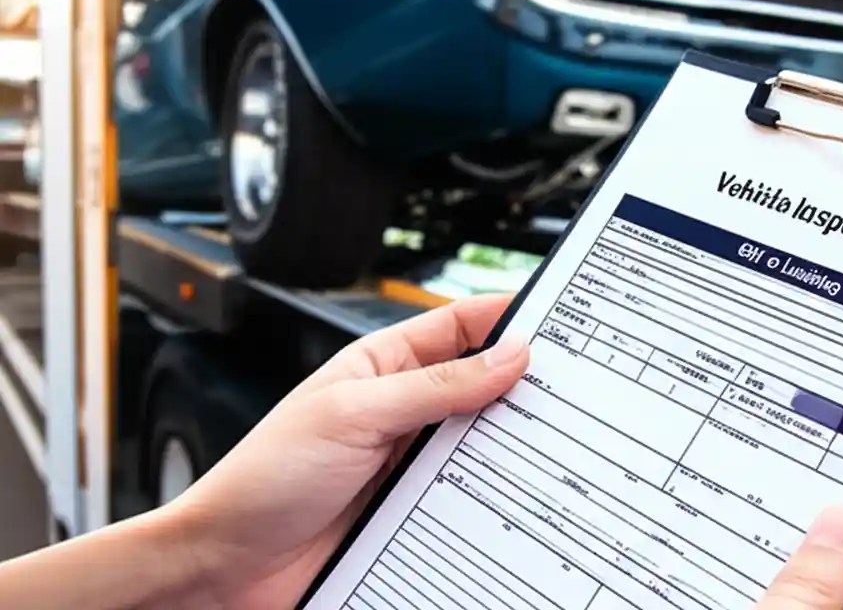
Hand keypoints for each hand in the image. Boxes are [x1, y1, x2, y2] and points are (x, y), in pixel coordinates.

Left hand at [169, 294, 528, 608]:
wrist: (226, 566)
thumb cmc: (264, 478)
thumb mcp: (354, 415)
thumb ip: (435, 386)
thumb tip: (508, 356)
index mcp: (383, 365)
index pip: (460, 327)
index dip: (508, 319)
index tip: (560, 323)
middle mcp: (402, 409)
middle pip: (481, 386)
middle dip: (523, 387)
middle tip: (572, 392)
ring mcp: (410, 462)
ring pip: (482, 444)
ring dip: (512, 445)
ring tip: (552, 445)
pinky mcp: (414, 509)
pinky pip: (470, 495)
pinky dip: (496, 494)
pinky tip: (517, 496)